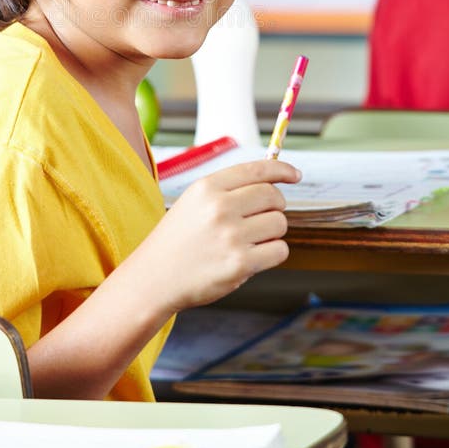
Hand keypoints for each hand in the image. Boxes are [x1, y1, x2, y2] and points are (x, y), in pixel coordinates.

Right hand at [142, 158, 300, 313]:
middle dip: (276, 206)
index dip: (281, 170)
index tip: (294, 175)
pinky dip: (273, 253)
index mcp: (208, 187)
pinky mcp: (240, 264)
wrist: (154, 277)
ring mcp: (231, 236)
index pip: (257, 170)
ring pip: (280, 223)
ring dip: (272, 233)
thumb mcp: (194, 201)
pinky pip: (279, 250)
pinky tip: (253, 257)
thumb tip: (272, 181)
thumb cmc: (178, 239)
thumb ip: (228, 189)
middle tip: (262, 217)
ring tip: (250, 241)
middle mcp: (220, 207)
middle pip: (273, 196)